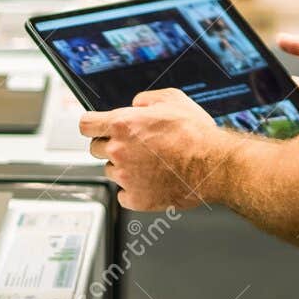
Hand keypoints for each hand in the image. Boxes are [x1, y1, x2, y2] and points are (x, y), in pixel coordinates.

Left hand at [80, 89, 225, 211]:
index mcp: (122, 124)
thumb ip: (146, 99)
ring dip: (123, 167)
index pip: (85, 125)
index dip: (92, 125)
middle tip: (134, 145)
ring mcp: (125, 177)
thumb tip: (136, 104)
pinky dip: (134, 190)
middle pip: (95, 149)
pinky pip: (123, 195)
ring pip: (110, 171)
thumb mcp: (173, 99)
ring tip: (149, 163)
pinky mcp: (135, 199)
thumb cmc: (196, 133)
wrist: (213, 166)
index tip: (96, 128)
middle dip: (110, 145)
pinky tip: (151, 180)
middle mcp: (118, 150)